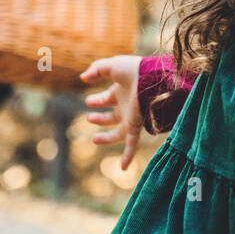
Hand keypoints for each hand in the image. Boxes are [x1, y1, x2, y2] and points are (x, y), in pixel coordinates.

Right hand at [80, 55, 144, 169]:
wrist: (152, 79)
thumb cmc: (133, 70)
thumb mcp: (112, 66)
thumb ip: (96, 69)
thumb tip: (82, 77)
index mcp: (122, 90)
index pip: (108, 98)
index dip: (98, 101)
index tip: (88, 101)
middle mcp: (127, 105)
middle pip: (112, 115)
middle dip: (101, 117)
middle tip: (89, 118)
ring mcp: (132, 118)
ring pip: (119, 133)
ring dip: (107, 137)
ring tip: (94, 139)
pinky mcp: (137, 127)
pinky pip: (132, 145)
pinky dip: (128, 156)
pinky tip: (123, 168)